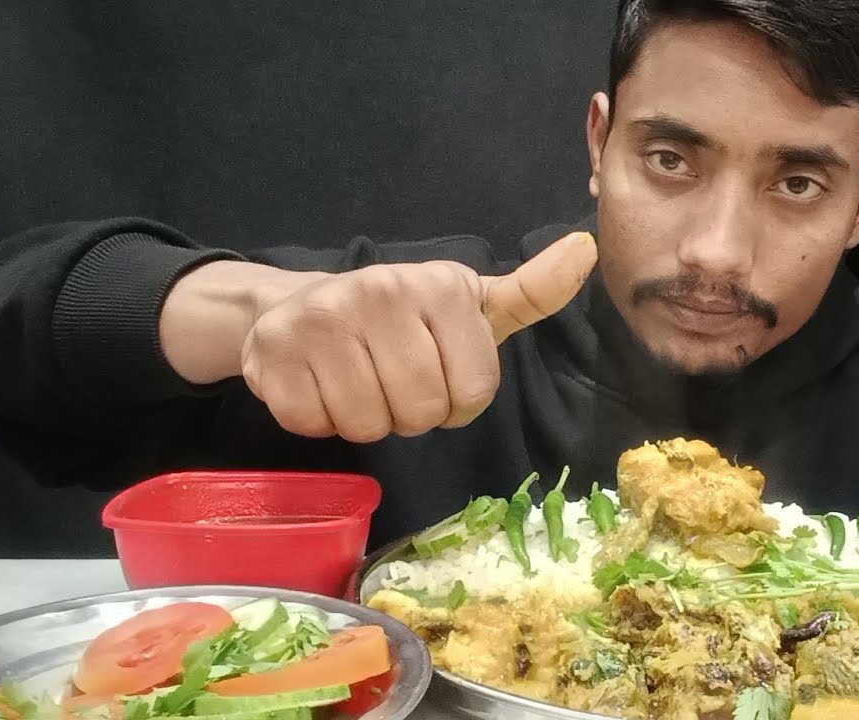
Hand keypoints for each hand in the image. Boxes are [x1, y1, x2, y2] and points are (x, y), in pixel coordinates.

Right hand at [161, 232, 596, 440]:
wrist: (301, 306)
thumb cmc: (404, 319)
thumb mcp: (473, 304)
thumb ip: (533, 290)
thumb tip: (586, 247)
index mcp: (441, 285)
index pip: (472, 392)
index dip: (458, 402)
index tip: (439, 375)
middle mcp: (380, 291)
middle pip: (421, 412)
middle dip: (412, 413)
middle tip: (394, 381)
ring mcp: (320, 319)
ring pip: (369, 424)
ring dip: (368, 420)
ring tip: (358, 381)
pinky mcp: (271, 352)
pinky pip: (315, 424)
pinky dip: (320, 420)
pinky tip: (320, 385)